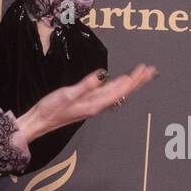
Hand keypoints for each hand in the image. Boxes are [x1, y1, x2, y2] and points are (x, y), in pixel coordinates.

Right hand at [16, 64, 157, 142]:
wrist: (39, 121)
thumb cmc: (51, 109)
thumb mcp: (67, 94)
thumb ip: (86, 85)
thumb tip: (103, 74)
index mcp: (95, 103)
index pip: (120, 90)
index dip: (133, 79)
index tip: (144, 69)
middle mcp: (97, 105)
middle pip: (122, 91)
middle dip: (137, 81)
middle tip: (151, 70)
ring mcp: (93, 105)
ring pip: (117, 92)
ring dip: (130, 83)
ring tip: (141, 74)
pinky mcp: (87, 103)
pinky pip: (107, 93)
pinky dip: (117, 85)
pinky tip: (119, 82)